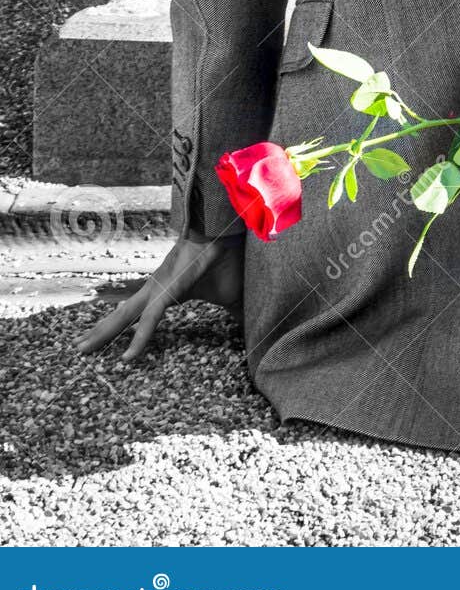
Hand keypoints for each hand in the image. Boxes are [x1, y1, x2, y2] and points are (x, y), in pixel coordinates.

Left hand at [76, 233, 243, 363]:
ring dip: (102, 332)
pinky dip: (139, 338)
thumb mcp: (230, 298)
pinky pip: (150, 319)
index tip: (117, 347)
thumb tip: (250, 335)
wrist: (229, 232)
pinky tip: (128, 357)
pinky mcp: (167, 289)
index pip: (142, 314)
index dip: (128, 329)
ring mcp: (158, 288)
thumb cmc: (227, 260)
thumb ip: (236, 317)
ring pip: (124, 315)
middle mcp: (156, 289)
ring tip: (80, 349)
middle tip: (79, 348)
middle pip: (122, 314)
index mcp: (167, 292)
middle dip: (100, 331)